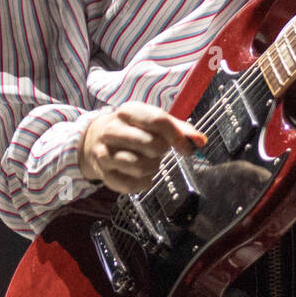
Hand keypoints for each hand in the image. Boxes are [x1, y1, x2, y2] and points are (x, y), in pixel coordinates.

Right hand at [78, 102, 205, 193]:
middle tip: (159, 149)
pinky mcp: (104, 174)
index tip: (187, 147)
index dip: (177, 136)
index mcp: (128, 111)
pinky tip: (141, 174)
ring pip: (141, 166)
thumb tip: (200, 141)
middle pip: (151, 144)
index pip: (157, 120)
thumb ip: (179, 129)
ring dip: (153, 167)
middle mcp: (112, 130)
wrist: (95, 139)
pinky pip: (133, 185)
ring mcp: (104, 153)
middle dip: (162, 150)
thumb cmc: (133, 129)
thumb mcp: (152, 121)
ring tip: (149, 160)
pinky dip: (144, 182)